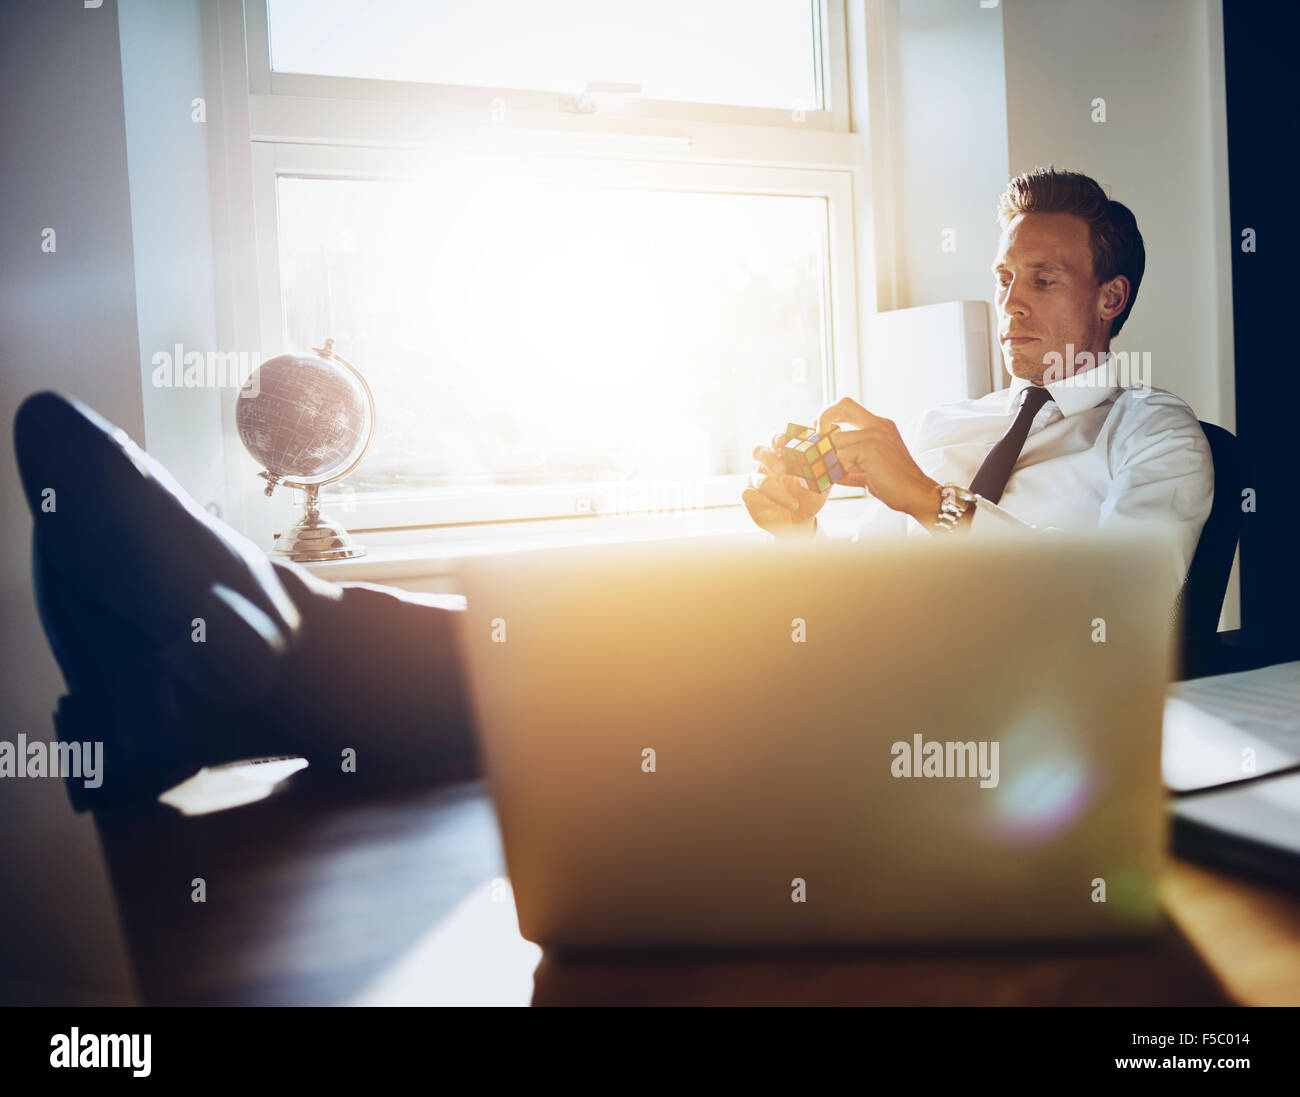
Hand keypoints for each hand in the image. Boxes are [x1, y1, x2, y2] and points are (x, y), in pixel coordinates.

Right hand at [741, 429, 827, 535]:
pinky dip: (763, 502)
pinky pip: (748, 494)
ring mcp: (756, 481)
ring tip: (794, 505)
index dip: (777, 438)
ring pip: (756, 478)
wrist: (802, 521)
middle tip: (783, 468)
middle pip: (758, 451)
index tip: (784, 441)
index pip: (775, 439)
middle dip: (769, 458)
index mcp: (783, 455)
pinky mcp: (750, 498)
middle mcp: (767, 466)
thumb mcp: (823, 480)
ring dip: (776, 492)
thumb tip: (833, 443)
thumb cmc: (810, 496)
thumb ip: (827, 463)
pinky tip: (776, 509)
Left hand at [814, 398, 939, 522]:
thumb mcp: (868, 466)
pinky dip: (844, 469)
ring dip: (838, 460)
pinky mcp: (871, 447)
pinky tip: (862, 474)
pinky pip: (842, 456)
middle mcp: (878, 424)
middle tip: (818, 435)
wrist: (914, 492)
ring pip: (837, 441)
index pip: (847, 406)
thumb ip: (849, 461)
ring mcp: (875, 434)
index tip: (820, 429)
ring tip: (856, 471)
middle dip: (824, 417)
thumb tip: (826, 469)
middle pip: (842, 405)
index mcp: (878, 425)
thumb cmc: (892, 482)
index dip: (829, 414)